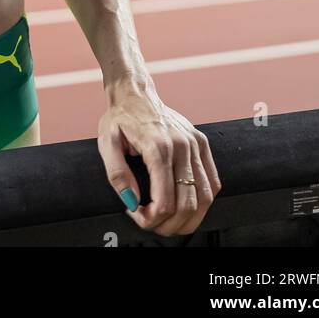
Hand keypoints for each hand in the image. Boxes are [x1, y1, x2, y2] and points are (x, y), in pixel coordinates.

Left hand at [97, 79, 220, 235]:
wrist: (135, 92)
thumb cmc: (120, 117)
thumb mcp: (106, 143)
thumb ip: (117, 175)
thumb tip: (132, 202)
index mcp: (157, 146)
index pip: (165, 201)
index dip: (151, 219)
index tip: (137, 215)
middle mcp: (181, 146)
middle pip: (187, 204)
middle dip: (170, 225)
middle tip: (153, 224)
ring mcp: (195, 144)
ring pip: (204, 197)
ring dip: (189, 219)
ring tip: (170, 221)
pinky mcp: (202, 143)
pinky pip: (213, 182)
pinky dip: (203, 201)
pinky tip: (186, 204)